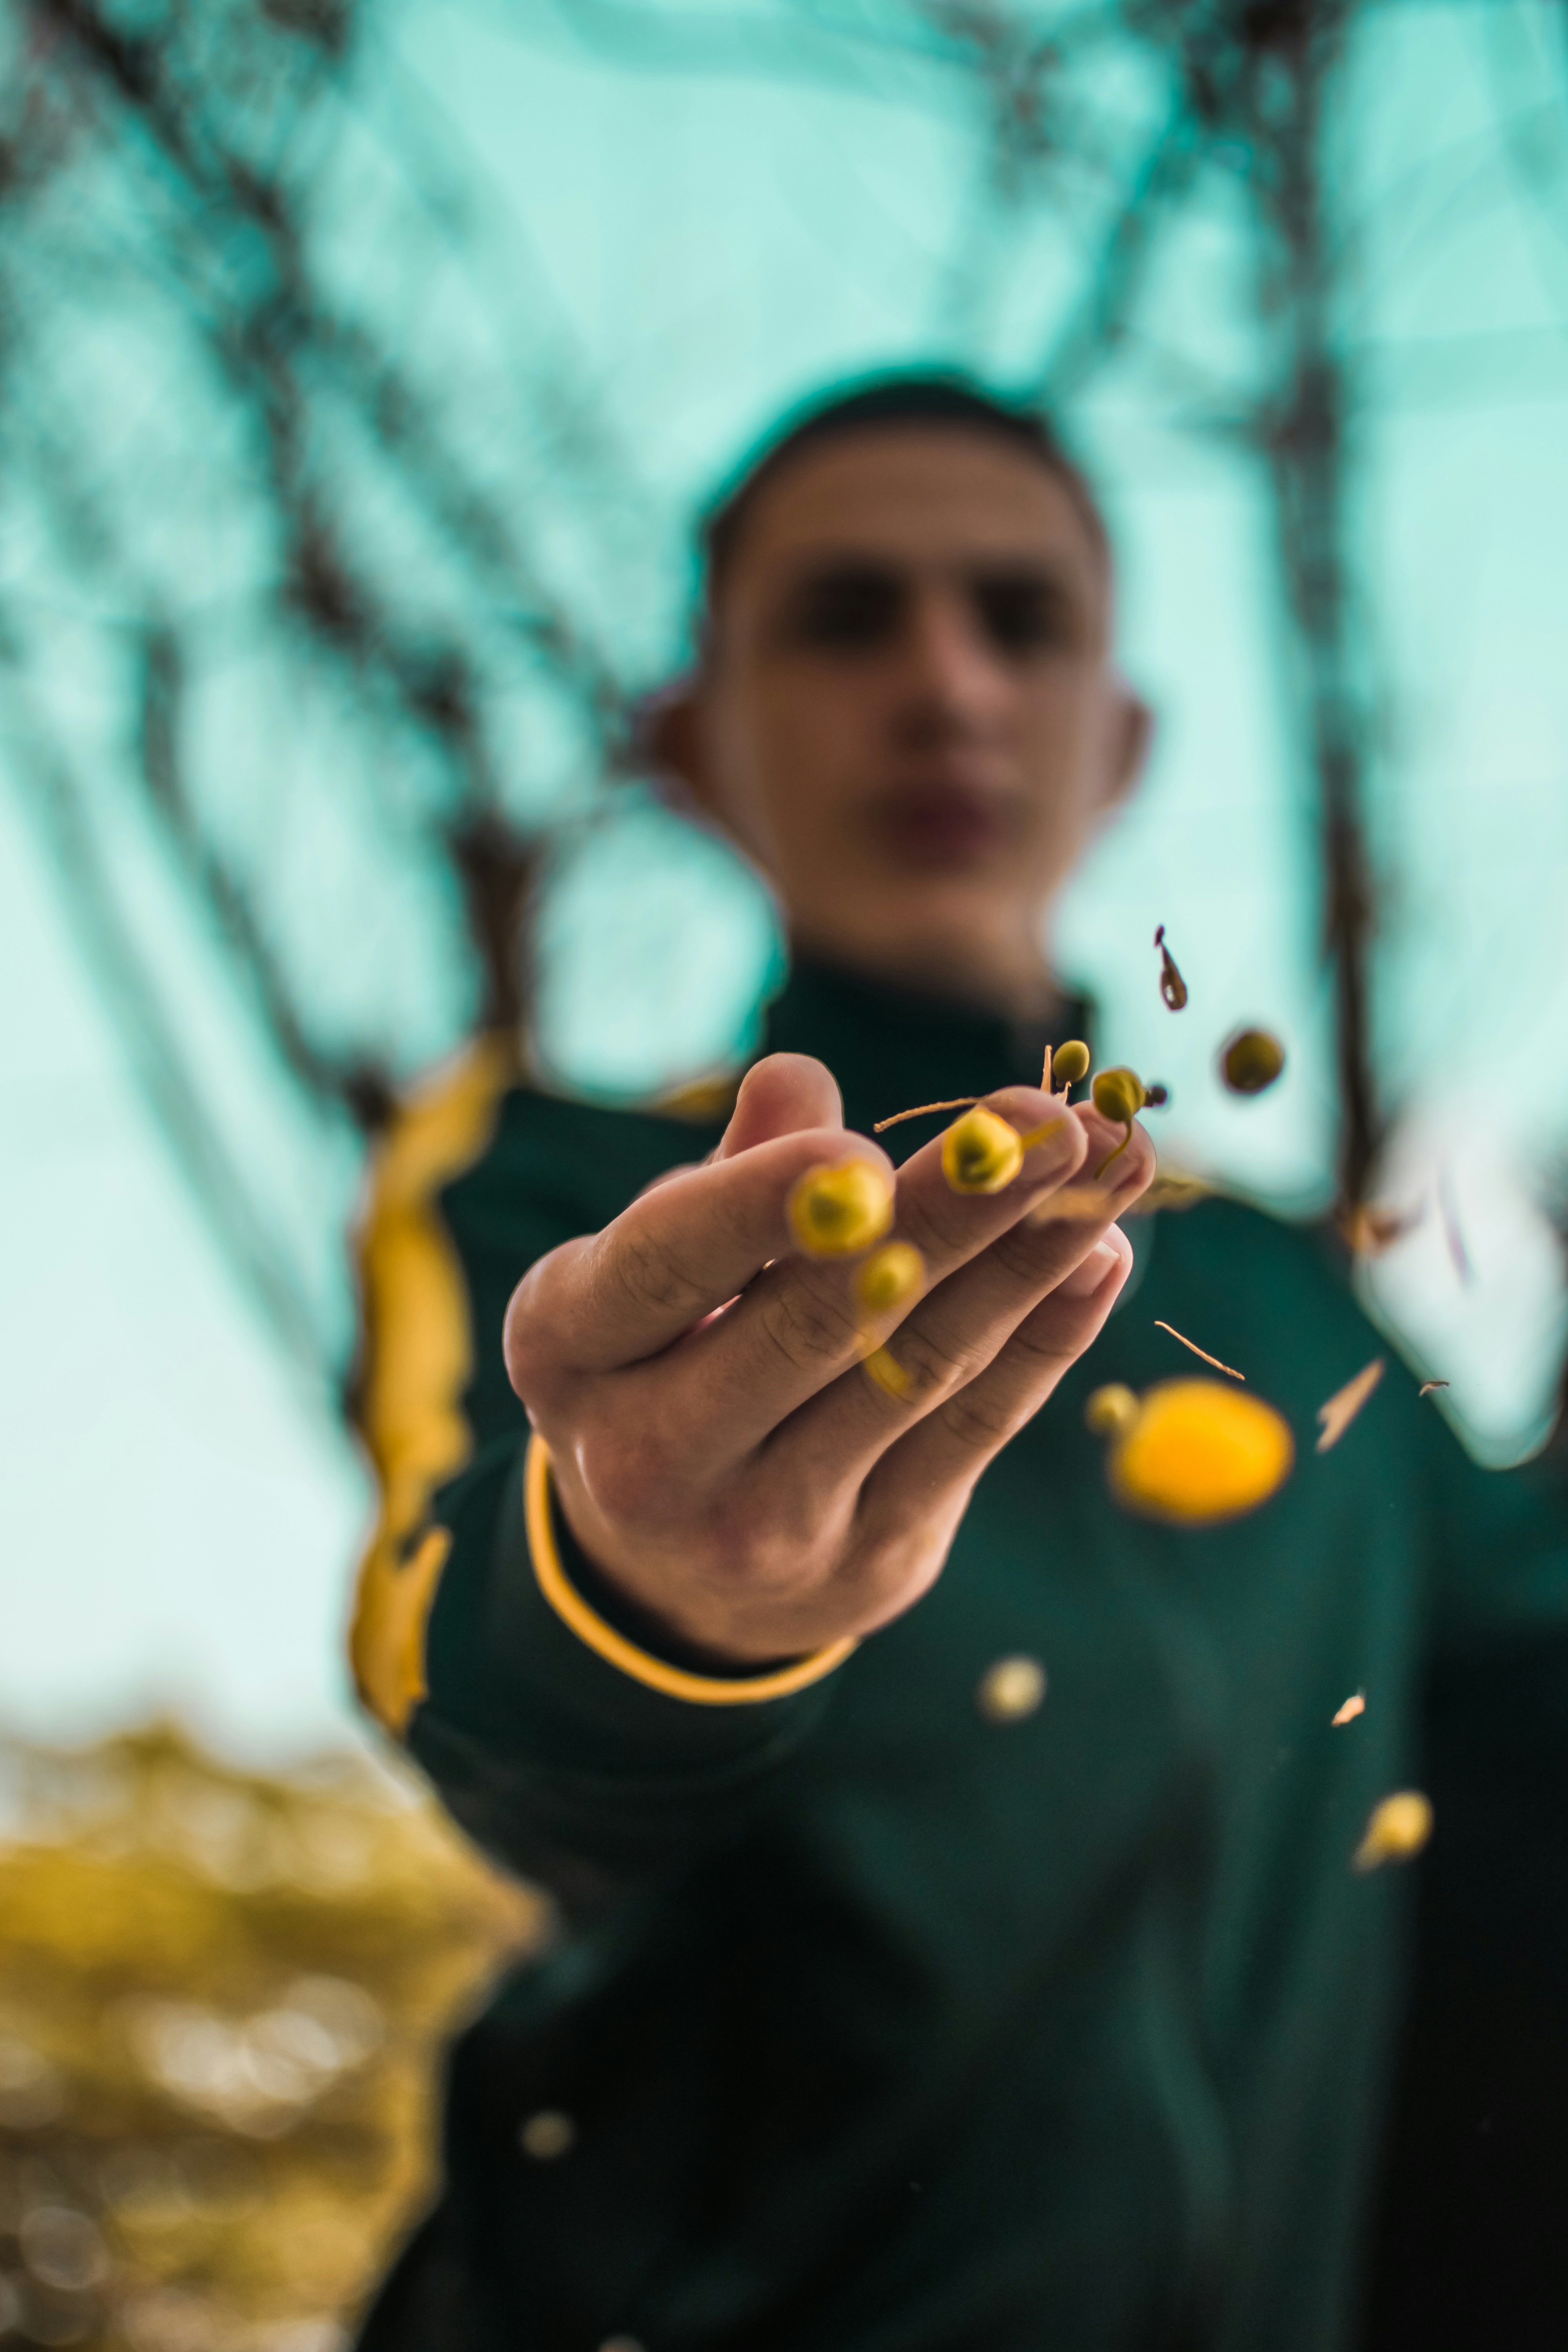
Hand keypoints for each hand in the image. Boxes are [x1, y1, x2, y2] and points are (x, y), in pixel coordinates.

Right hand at [503, 1053, 1152, 1665]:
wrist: (668, 1574)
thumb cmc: (661, 1357)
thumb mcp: (648, 1268)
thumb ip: (730, 1174)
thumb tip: (800, 1082)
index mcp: (570, 1348)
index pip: (669, 1262)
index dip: (762, 1202)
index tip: (861, 1143)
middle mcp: (650, 1453)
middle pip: (820, 1317)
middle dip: (951, 1210)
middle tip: (1051, 1120)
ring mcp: (765, 1525)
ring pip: (917, 1372)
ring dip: (1031, 1259)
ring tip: (1115, 1163)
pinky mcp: (871, 1559)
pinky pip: (974, 1433)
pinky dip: (1045, 1339)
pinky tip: (1102, 1255)